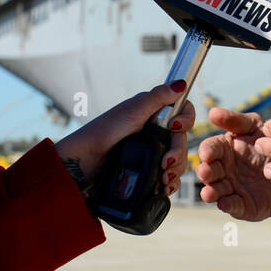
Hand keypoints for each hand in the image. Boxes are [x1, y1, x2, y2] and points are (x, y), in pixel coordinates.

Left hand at [55, 81, 195, 196]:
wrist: (85, 161)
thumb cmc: (104, 131)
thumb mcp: (133, 111)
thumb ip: (158, 97)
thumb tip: (181, 84)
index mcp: (155, 114)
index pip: (183, 113)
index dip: (186, 121)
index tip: (174, 127)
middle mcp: (156, 132)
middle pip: (183, 140)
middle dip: (178, 153)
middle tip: (165, 162)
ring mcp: (153, 152)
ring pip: (179, 161)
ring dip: (175, 170)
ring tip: (163, 177)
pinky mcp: (149, 171)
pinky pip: (169, 178)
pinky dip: (170, 183)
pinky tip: (164, 186)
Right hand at [196, 108, 270, 220]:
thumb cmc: (267, 144)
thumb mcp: (254, 127)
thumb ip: (235, 120)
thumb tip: (213, 112)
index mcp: (223, 149)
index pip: (210, 149)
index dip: (207, 152)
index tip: (207, 154)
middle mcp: (223, 170)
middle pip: (209, 171)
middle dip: (205, 172)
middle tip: (205, 172)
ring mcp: (231, 189)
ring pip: (216, 191)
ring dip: (211, 192)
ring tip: (208, 193)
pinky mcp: (242, 205)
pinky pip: (233, 206)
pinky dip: (228, 205)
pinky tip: (225, 204)